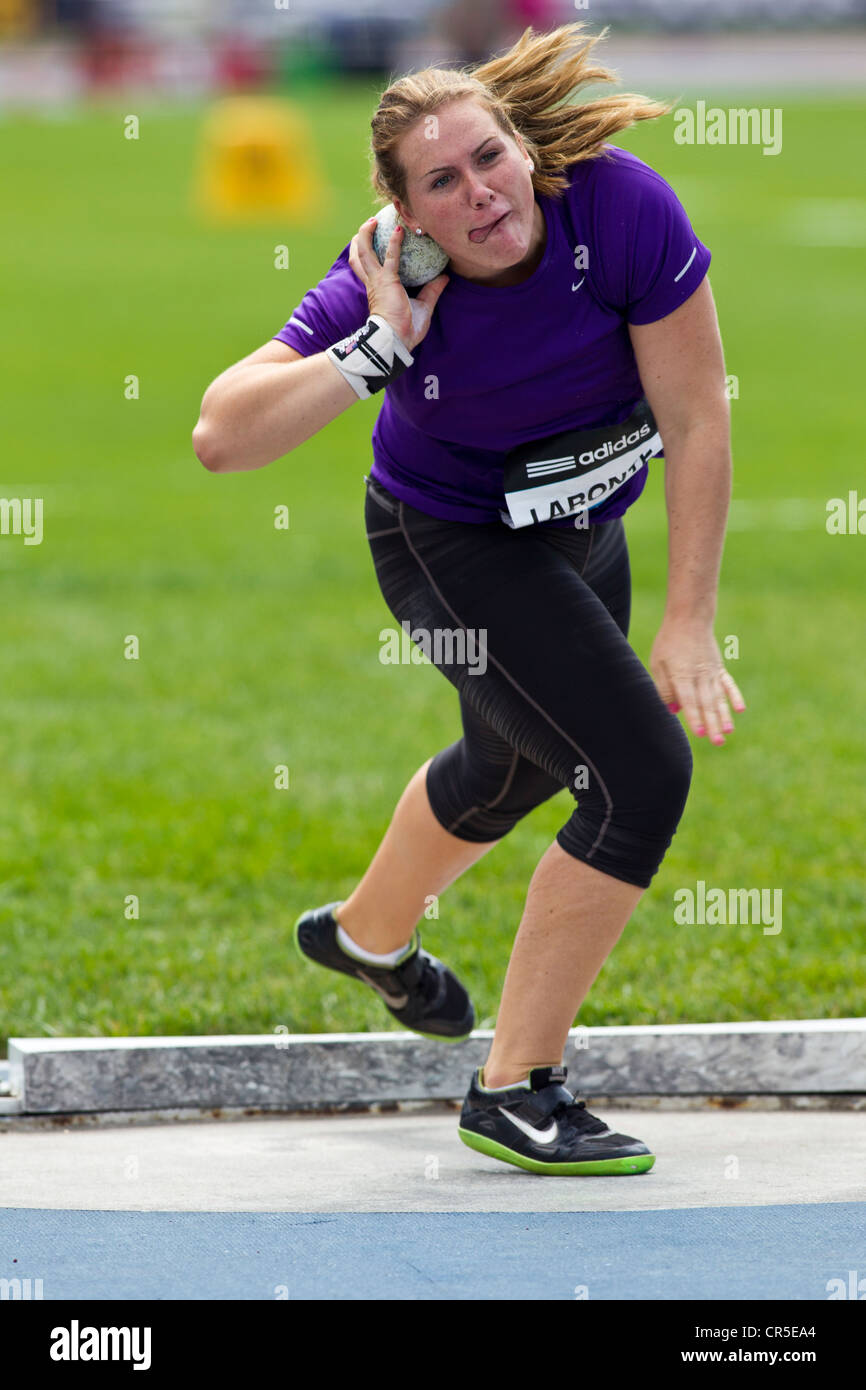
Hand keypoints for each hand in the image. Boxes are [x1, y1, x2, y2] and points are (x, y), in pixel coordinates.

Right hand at [348, 217, 448, 352]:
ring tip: (373, 221)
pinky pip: (390, 256)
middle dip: (360, 239)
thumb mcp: (423, 307)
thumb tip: (445, 277)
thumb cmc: (406, 330)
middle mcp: (373, 283)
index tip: (372, 241)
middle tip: (368, 225)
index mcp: (377, 289)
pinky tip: (400, 230)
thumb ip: (432, 290)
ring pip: (364, 252)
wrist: (396, 340)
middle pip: (358, 257)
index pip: (366, 268)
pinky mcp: (386, 280)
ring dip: (366, 234)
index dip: (365, 253)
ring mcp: (377, 280)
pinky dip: (394, 242)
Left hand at [650, 617, 745, 744]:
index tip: (701, 734)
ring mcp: (711, 672)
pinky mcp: (719, 668)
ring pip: (718, 698)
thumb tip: (674, 710)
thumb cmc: (669, 642)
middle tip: (717, 742)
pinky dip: (735, 697)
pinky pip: (728, 684)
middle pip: (706, 704)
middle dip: (712, 724)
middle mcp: (699, 676)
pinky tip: (740, 709)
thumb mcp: (657, 663)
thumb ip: (664, 688)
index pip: (689, 701)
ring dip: (724, 716)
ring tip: (728, 732)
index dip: (695, 718)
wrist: (690, 619)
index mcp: (681, 676)